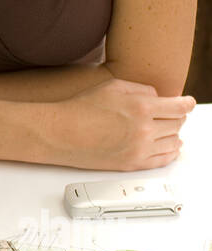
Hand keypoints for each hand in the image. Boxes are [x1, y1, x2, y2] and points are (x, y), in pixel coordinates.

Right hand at [55, 78, 194, 170]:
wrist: (61, 133)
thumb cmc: (80, 108)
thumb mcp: (112, 86)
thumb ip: (141, 89)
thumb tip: (157, 98)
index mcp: (141, 107)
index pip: (179, 107)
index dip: (186, 104)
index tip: (188, 103)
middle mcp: (144, 130)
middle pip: (177, 124)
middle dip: (177, 118)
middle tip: (174, 115)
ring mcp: (139, 149)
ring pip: (173, 143)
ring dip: (174, 135)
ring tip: (171, 130)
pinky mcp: (132, 164)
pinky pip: (163, 160)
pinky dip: (171, 153)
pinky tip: (170, 147)